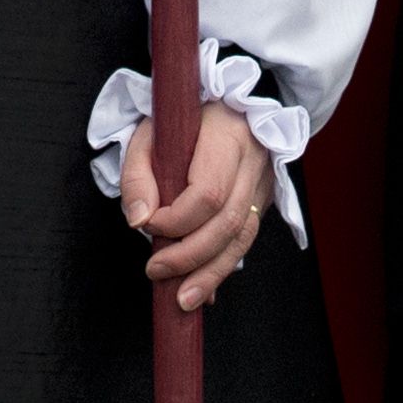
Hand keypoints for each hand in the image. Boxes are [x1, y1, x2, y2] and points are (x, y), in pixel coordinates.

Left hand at [119, 100, 271, 311]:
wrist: (226, 103)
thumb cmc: (183, 117)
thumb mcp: (150, 131)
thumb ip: (138, 174)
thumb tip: (139, 222)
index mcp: (229, 134)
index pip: (208, 192)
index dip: (177, 219)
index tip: (149, 226)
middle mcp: (254, 161)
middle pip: (229, 222)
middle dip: (191, 256)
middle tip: (156, 271)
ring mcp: (264, 183)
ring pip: (243, 238)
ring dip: (211, 274)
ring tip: (183, 300)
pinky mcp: (263, 201)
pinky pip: (245, 241)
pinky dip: (221, 267)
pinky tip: (203, 290)